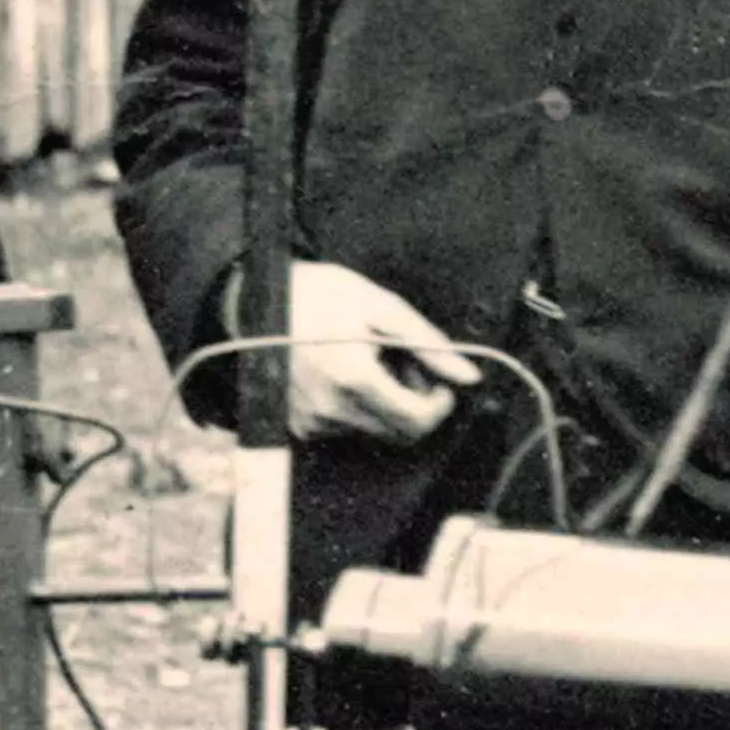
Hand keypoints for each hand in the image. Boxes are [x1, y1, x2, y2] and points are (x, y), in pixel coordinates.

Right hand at [240, 260, 479, 444]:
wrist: (261, 299)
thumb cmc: (322, 295)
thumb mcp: (382, 306)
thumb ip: (428, 345)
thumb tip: (468, 377)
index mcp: (353, 378)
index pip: (416, 423)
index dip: (439, 406)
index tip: (439, 382)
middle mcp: (330, 410)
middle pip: (399, 435)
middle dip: (414, 405)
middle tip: (404, 365)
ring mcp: (311, 422)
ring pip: (375, 433)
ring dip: (386, 405)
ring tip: (370, 362)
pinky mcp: (299, 427)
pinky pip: (346, 429)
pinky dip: (358, 408)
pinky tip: (347, 374)